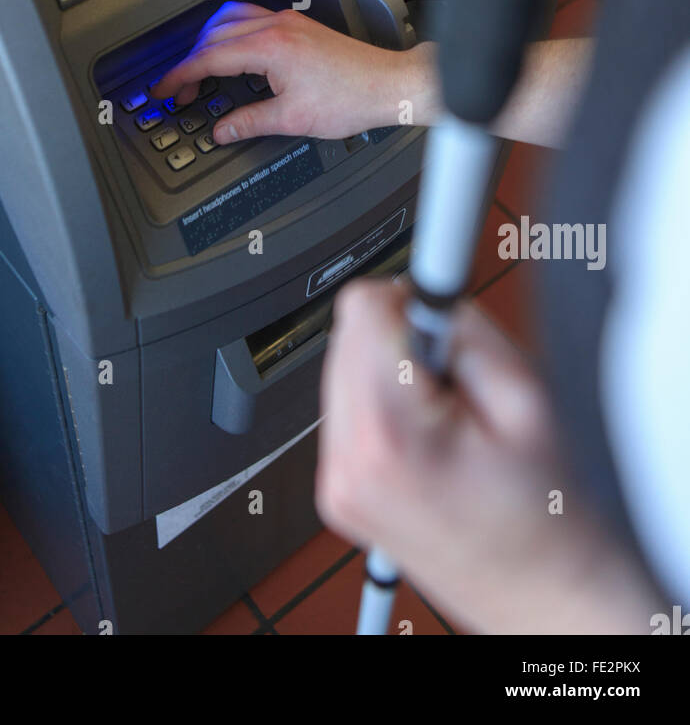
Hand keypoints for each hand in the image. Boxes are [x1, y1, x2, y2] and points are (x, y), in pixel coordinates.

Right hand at [151, 2, 432, 143]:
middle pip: (213, 35)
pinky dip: (231, 31)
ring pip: (230, 18)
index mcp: (270, 47)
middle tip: (180, 90)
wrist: (387, 84)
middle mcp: (276, 27)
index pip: (208, 57)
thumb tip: (222, 128)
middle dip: (189, 61)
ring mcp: (288, 22)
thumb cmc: (352, 97)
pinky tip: (232, 48)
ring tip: (198, 67)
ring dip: (208, 41)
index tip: (164, 90)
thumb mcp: (292, 119)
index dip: (180, 75)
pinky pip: (251, 16)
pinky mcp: (298, 25)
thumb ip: (249, 122)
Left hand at [317, 280, 659, 633]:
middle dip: (401, 341)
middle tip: (456, 385)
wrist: (543, 591)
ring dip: (390, 374)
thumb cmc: (545, 514)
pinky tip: (429, 438)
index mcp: (387, 435)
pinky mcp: (336, 491)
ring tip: (446, 418)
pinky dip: (383, 408)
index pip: (359, 308)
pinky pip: (345, 411)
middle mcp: (346, 462)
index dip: (410, 303)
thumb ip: (463, 326)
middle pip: (344, 336)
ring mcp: (335, 482)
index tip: (440, 324)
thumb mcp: (524, 394)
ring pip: (340, 370)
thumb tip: (419, 289)